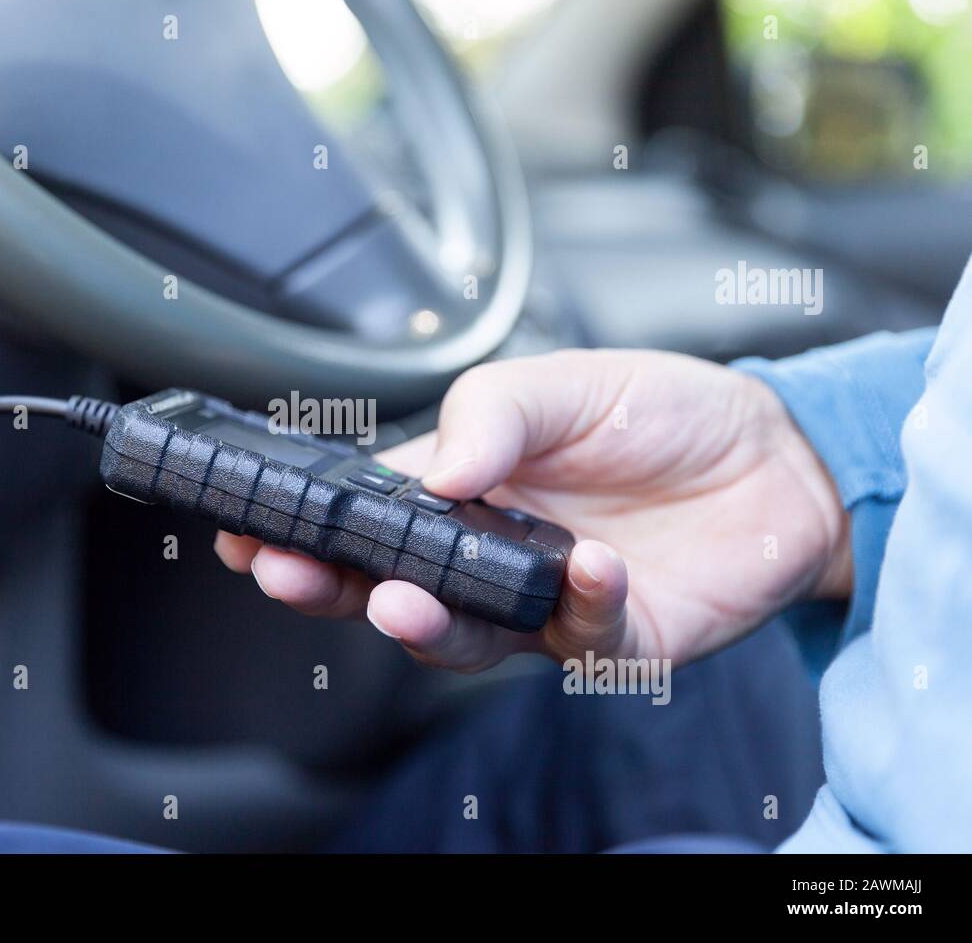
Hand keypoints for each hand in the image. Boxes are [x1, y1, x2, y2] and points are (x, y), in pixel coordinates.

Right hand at [214, 350, 850, 671]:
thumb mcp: (564, 379)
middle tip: (287, 573)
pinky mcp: (611, 638)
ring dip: (426, 623)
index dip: (302, 530)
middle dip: (329, 588)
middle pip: (388, 589)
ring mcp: (543, 605)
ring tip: (401, 600)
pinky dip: (579, 603)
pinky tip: (591, 563)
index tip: (244, 530)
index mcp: (460, 491)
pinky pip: (580, 635)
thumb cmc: (661, 412)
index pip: (364, 518)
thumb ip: (493, 415)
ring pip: (463, 637)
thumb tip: (436, 470)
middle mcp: (488, 557)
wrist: (773, 453)